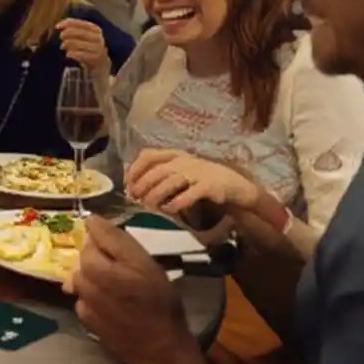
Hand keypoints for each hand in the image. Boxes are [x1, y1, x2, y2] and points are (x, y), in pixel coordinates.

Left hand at [56, 19, 111, 74]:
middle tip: (61, 37)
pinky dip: (71, 53)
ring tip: (63, 46)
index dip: (67, 23)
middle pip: (78, 32)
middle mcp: (98, 37)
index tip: (57, 26)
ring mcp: (98, 48)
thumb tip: (58, 26)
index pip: (80, 23)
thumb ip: (73, 29)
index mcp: (95, 29)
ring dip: (67, 44)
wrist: (101, 64)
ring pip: (77, 43)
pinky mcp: (95, 58)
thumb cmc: (88, 47)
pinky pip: (79, 54)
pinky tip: (68, 54)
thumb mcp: (83, 37)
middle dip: (66, 34)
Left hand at [70, 216, 193, 363]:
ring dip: (90, 274)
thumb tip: (91, 221)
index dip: (99, 233)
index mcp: (114, 267)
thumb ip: (118, 242)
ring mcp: (87, 302)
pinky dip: (89, 293)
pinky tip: (106, 299)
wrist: (159, 348)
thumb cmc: (161, 304)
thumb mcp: (149, 267)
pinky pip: (80, 296)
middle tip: (115, 262)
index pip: (93, 236)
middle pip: (83, 256)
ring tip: (111, 281)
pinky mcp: (85, 318)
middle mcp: (95, 282)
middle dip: (94, 254)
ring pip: (79, 276)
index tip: (110, 237)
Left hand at [126, 148, 259, 213]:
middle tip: (136, 198)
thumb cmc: (203, 180)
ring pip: (171, 180)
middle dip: (143, 184)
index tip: (127, 183)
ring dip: (156, 193)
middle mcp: (185, 160)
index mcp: (176, 155)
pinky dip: (177, 201)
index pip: (149, 155)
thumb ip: (162, 176)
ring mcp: (198, 172)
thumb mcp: (181, 173)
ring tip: (148, 205)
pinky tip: (169, 209)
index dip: (135, 168)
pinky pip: (190, 193)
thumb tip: (135, 189)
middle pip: (158, 170)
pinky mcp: (210, 185)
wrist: (236, 185)